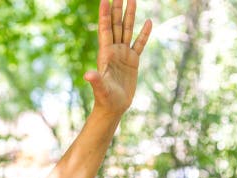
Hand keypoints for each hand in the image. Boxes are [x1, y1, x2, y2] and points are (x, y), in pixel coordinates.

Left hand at [84, 0, 151, 116]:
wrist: (113, 107)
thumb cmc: (105, 99)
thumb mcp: (101, 89)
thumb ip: (96, 81)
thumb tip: (88, 75)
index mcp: (106, 53)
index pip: (104, 29)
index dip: (104, 13)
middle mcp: (114, 51)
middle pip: (115, 24)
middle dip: (117, 8)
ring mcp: (123, 55)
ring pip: (127, 30)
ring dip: (129, 15)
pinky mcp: (133, 61)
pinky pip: (139, 44)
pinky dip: (144, 33)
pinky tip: (148, 21)